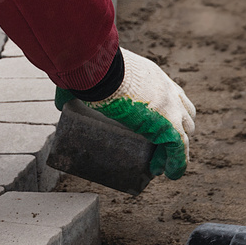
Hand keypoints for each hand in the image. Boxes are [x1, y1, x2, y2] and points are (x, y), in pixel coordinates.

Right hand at [56, 48, 194, 178]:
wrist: (100, 71)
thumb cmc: (91, 71)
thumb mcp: (86, 77)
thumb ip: (74, 88)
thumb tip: (61, 104)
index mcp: (151, 76)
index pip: (168, 95)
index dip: (165, 111)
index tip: (152, 126)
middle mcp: (167, 90)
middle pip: (183, 113)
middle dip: (175, 130)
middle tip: (157, 146)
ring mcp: (171, 109)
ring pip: (184, 134)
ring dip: (174, 150)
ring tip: (158, 165)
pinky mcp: (169, 126)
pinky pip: (179, 150)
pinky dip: (177, 163)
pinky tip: (170, 173)